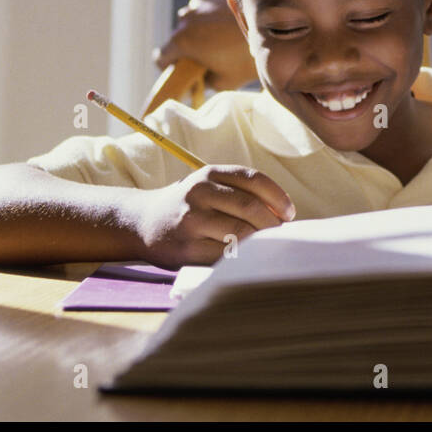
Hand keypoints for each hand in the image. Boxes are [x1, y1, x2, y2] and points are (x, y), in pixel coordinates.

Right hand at [131, 165, 296, 267]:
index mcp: (209, 173)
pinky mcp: (186, 249)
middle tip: (281, 235)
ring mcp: (191, 221)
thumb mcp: (209, 186)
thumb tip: (284, 214)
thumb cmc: (189, 206)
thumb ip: (241, 192)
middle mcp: (199, 192)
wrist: (142, 222)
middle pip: (250, 207)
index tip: (289, 214)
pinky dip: (242, 257)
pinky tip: (248, 258)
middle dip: (272, 224)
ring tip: (267, 247)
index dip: (278, 197)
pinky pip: (225, 255)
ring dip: (260, 241)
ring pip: (240, 232)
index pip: (254, 180)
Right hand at [154, 0, 255, 90]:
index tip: (178, 71)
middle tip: (205, 58)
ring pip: (191, 20)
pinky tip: (230, 24)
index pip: (161, 57)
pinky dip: (212, 16)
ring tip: (221, 39)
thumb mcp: (223, 81)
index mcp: (182, 41)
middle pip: (177, 37)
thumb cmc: (246, 58)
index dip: (167, 67)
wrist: (274, 27)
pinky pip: (207, 7)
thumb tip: (202, 77)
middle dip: (187, 48)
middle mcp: (186, 19)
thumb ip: (204, 81)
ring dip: (199, 30)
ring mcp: (200, 2)